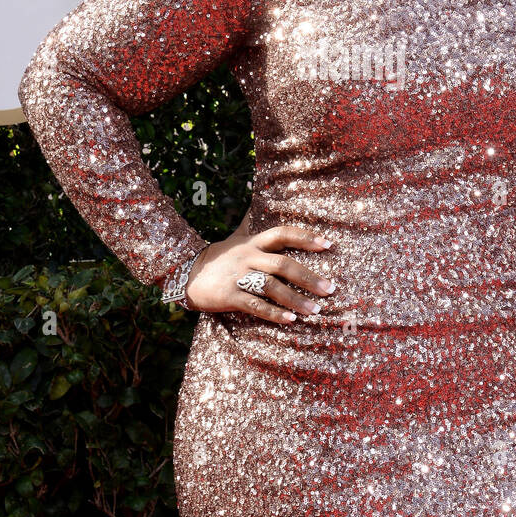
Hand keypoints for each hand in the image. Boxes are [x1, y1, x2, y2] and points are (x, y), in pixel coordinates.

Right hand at [184, 221, 335, 322]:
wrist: (186, 274)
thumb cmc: (218, 257)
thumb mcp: (236, 238)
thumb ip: (250, 223)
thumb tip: (258, 196)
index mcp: (253, 243)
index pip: (282, 234)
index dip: (305, 237)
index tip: (328, 244)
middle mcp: (248, 257)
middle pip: (282, 264)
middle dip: (308, 277)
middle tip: (330, 289)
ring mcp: (238, 276)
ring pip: (271, 287)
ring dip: (295, 299)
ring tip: (315, 309)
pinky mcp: (229, 296)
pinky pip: (255, 305)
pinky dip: (274, 314)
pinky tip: (291, 320)